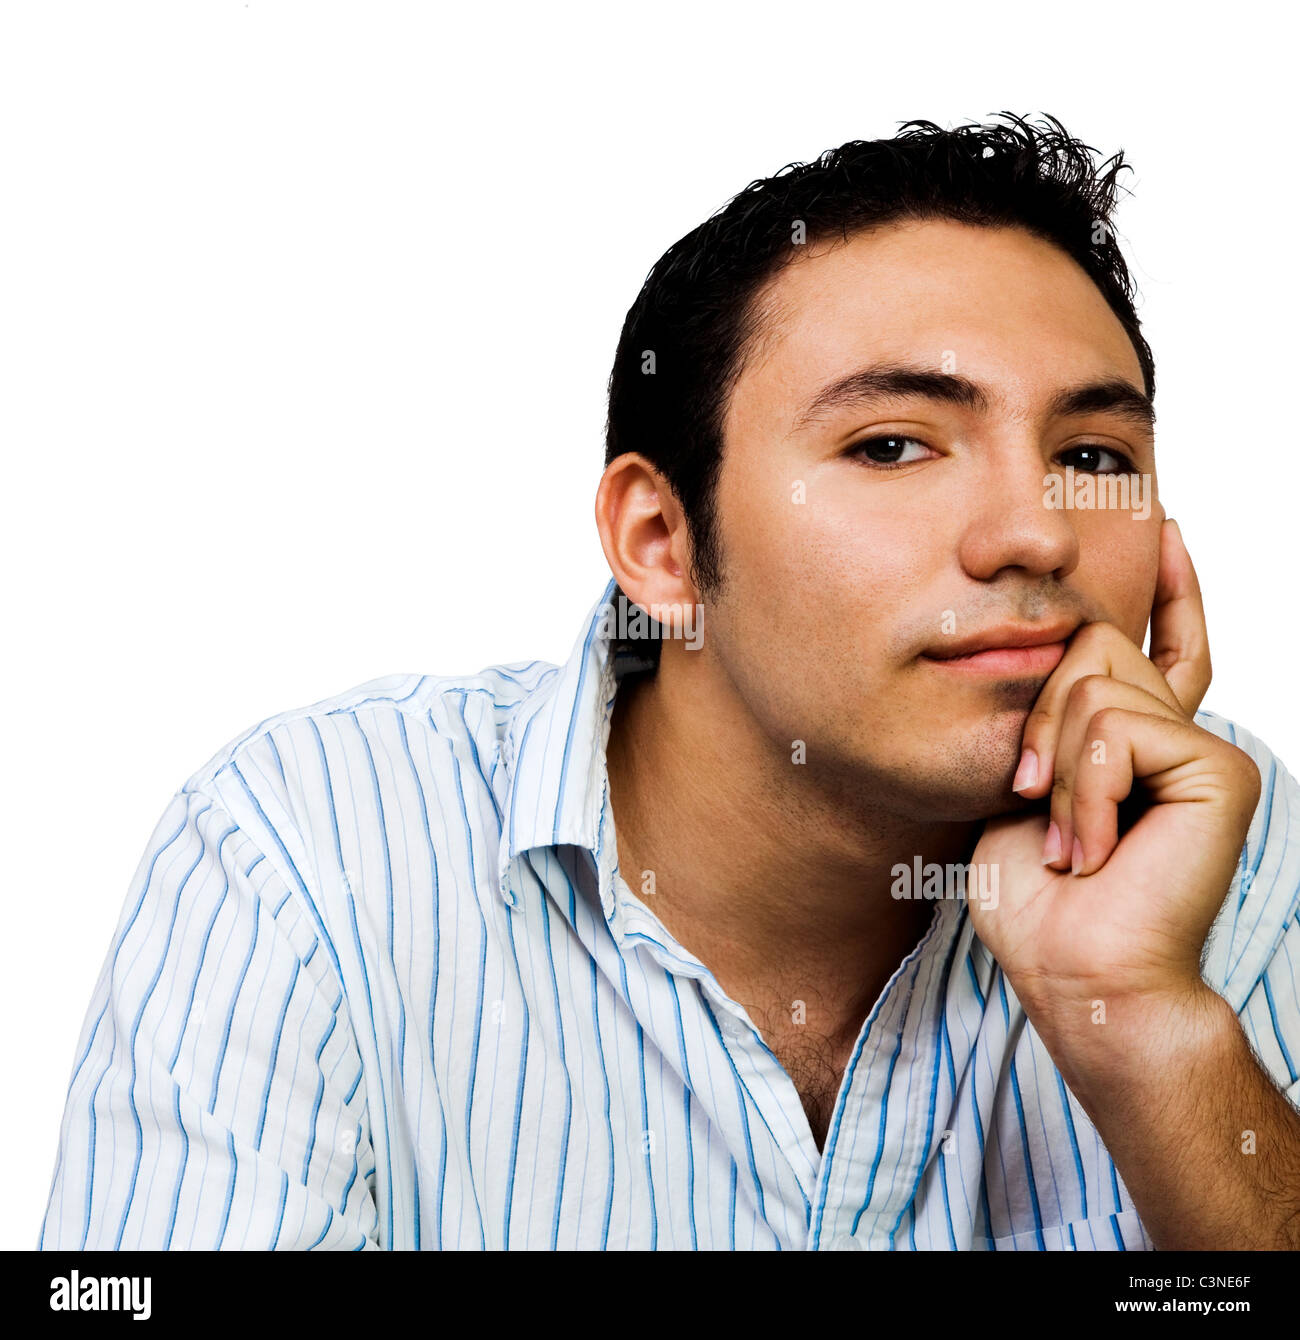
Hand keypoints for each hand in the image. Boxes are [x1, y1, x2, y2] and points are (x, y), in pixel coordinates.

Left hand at [967, 519, 1260, 1028]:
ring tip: (1063, 839)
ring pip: (1094, 682)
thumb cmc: (1037, 901)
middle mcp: (1181, 735)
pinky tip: (1088, 847)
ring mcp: (1205, 750)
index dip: (1168, 586)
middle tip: (1032, 800)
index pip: (1163, 645)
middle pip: (1093, 647)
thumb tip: (1050, 641)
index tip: (1163, 525)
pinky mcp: (1220, 768)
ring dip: (1053, 764)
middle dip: (1038, 720)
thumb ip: (1052, 724)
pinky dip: (1083, 788)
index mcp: (1141, 742)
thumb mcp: (1023, 788)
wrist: (1075, 973)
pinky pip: (1118, 728)